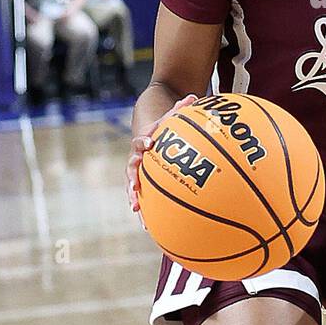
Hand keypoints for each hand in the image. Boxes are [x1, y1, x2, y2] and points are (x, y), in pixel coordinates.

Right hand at [126, 93, 198, 214]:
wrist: (149, 136)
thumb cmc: (164, 128)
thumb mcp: (171, 118)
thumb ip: (180, 109)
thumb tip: (194, 96)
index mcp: (143, 143)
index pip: (140, 142)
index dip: (144, 143)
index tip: (150, 144)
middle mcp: (137, 158)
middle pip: (131, 169)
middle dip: (132, 179)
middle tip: (135, 188)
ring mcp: (137, 173)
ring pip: (133, 187)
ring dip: (134, 199)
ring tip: (137, 212)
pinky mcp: (142, 184)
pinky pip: (143, 199)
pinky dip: (145, 212)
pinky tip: (149, 228)